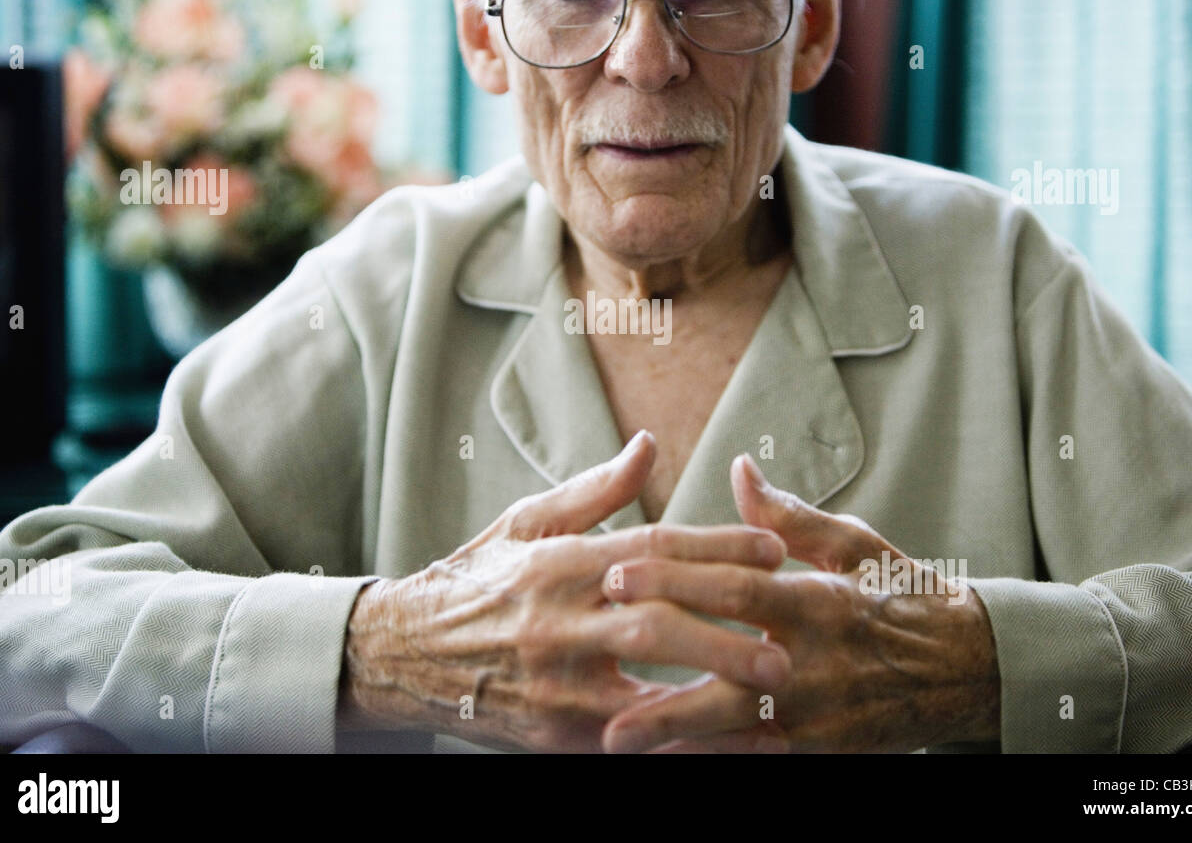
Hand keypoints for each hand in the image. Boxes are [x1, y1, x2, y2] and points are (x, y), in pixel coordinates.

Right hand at [336, 432, 793, 751]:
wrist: (403, 654)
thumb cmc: (478, 580)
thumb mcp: (526, 523)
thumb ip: (596, 491)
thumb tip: (650, 444)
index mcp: (558, 563)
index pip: (651, 549)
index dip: (717, 546)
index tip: (774, 548)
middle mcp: (557, 622)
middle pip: (656, 623)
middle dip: (727, 630)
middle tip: (787, 640)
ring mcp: (554, 684)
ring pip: (646, 689)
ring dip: (715, 694)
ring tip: (771, 699)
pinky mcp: (552, 734)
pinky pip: (629, 741)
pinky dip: (680, 746)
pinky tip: (725, 747)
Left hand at [600, 453, 1000, 752]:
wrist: (969, 669)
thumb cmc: (903, 595)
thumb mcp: (855, 545)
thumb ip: (790, 517)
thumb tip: (738, 470)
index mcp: (820, 599)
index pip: (736, 586)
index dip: (675, 578)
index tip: (619, 570)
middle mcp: (818, 659)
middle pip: (728, 662)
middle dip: (661, 656)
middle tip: (603, 649)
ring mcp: (821, 712)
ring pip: (737, 724)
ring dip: (674, 728)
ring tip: (615, 733)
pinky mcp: (825, 749)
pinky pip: (761, 758)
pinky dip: (716, 758)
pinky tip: (671, 759)